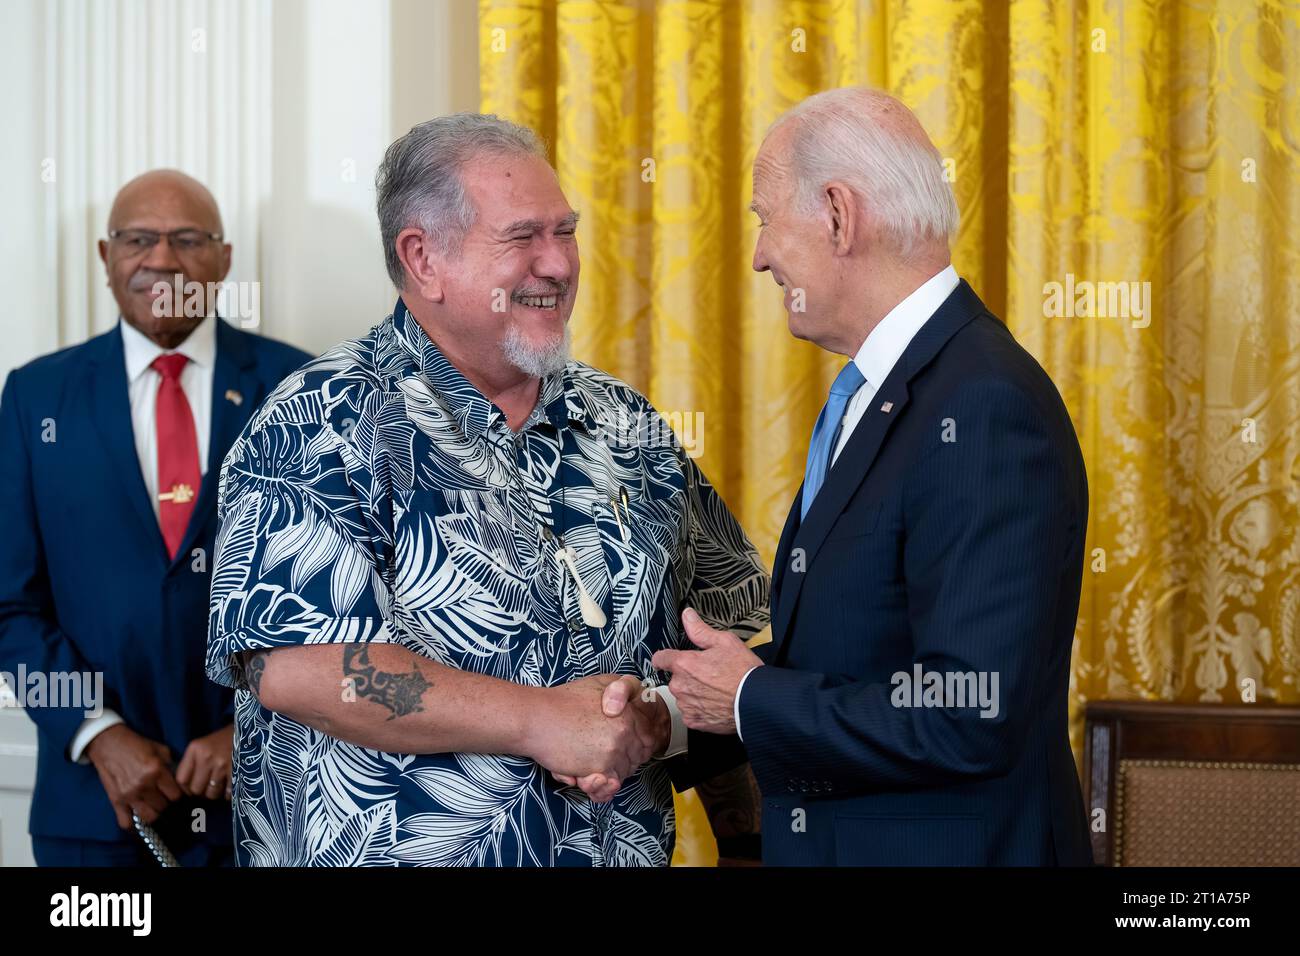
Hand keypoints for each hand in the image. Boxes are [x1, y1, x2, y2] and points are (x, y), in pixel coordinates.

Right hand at [85, 723, 183, 828]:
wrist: (108, 743)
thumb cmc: (136, 744)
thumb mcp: (160, 749)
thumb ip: (172, 765)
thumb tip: (183, 780)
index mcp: (156, 771)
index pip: (175, 795)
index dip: (180, 796)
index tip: (180, 796)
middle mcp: (143, 785)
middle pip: (163, 806)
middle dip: (168, 805)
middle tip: (167, 801)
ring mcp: (129, 795)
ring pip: (149, 817)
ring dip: (155, 814)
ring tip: (155, 808)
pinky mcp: (116, 801)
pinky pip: (126, 822)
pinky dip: (134, 826)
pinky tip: (140, 821)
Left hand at [176, 724, 233, 800]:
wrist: (249, 731)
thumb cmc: (223, 739)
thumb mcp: (203, 745)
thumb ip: (192, 763)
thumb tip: (185, 788)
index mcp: (195, 749)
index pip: (181, 779)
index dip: (186, 787)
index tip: (192, 786)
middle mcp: (206, 757)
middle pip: (195, 789)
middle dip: (202, 790)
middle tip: (208, 785)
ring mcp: (222, 764)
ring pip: (211, 793)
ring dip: (216, 792)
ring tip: (220, 785)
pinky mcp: (236, 771)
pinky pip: (227, 793)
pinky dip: (229, 793)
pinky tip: (231, 785)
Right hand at [530, 674, 669, 802]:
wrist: (536, 718)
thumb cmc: (564, 701)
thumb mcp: (601, 683)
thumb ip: (626, 690)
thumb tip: (643, 700)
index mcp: (630, 712)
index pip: (650, 737)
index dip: (638, 743)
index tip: (624, 744)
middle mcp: (625, 732)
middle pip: (639, 757)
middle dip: (625, 759)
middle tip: (603, 753)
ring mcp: (613, 751)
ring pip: (624, 773)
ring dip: (610, 772)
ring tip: (590, 761)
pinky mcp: (598, 769)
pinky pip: (609, 786)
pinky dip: (600, 786)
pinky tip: (587, 776)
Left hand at [651, 607, 762, 733]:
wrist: (756, 701)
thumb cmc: (743, 672)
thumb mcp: (724, 642)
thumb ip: (700, 630)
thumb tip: (687, 616)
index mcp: (684, 664)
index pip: (660, 658)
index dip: (664, 657)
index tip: (665, 659)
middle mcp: (681, 685)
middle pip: (675, 678)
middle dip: (687, 676)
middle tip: (708, 674)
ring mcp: (686, 705)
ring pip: (683, 696)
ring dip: (693, 693)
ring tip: (714, 690)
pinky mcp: (694, 720)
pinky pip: (690, 712)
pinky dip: (699, 709)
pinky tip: (714, 703)